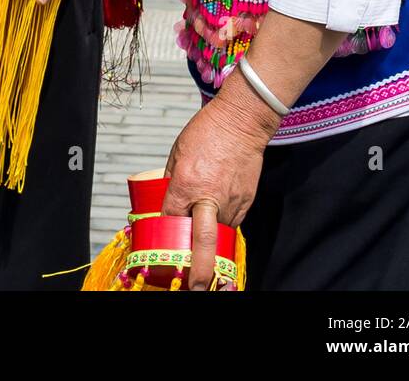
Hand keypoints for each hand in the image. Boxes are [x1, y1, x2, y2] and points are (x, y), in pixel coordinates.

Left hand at [162, 72, 279, 289]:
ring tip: (204, 261)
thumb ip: (173, 181)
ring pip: (220, 236)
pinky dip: (223, 227)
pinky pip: (232, 223)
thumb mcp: (177, 153)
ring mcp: (231, 202)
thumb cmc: (207, 131)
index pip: (171, 220)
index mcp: (186, 184)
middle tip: (195, 287)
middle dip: (199, 271)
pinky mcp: (246, 202)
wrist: (241, 121)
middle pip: (203, 243)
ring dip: (212, 249)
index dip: (165, 236)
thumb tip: (168, 201)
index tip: (163, 249)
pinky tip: (216, 221)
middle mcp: (208, 197)